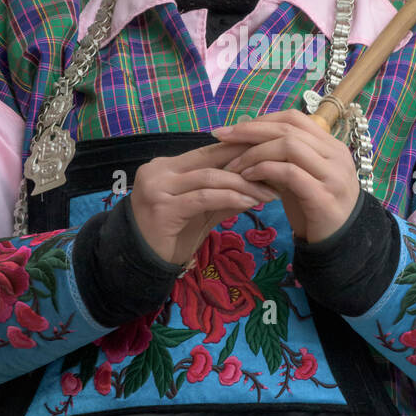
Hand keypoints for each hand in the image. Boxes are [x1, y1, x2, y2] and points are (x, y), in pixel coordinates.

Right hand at [129, 141, 277, 267]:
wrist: (138, 264)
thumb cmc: (170, 237)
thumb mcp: (202, 212)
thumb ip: (225, 197)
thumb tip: (259, 186)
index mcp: (168, 166)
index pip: (210, 151)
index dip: (242, 152)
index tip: (272, 158)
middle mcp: (159, 170)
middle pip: (211, 159)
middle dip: (247, 165)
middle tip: (277, 173)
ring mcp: (157, 187)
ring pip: (209, 177)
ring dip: (243, 183)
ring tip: (268, 192)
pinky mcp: (162, 208)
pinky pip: (202, 198)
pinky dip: (229, 197)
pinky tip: (249, 202)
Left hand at [209, 108, 360, 242]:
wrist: (340, 245)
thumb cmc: (315, 210)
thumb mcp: (299, 178)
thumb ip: (281, 159)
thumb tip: (246, 140)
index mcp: (331, 145)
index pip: (294, 118)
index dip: (262, 120)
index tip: (234, 128)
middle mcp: (336, 154)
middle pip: (288, 129)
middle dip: (250, 131)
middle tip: (222, 136)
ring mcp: (333, 174)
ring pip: (289, 146)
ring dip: (255, 153)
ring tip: (234, 165)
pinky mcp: (324, 195)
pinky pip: (289, 173)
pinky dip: (264, 170)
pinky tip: (247, 178)